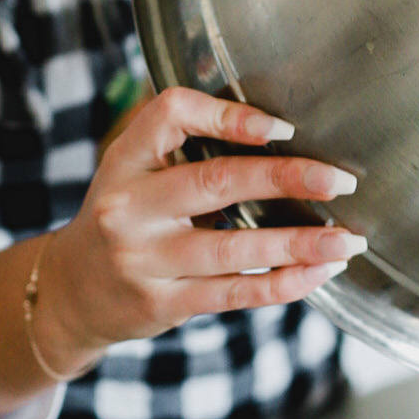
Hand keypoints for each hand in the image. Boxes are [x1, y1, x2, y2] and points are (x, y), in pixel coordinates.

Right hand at [31, 88, 365, 382]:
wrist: (71, 292)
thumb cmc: (123, 220)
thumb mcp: (132, 171)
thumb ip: (184, 146)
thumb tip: (278, 130)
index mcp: (125, 161)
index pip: (171, 115)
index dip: (230, 116)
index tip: (282, 127)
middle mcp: (130, 208)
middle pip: (217, 182)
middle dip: (287, 178)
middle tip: (340, 180)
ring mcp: (145, 260)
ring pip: (234, 248)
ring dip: (300, 243)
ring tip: (347, 239)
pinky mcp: (163, 303)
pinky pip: (234, 294)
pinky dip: (283, 284)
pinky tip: (319, 273)